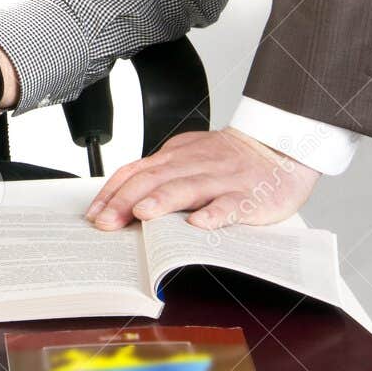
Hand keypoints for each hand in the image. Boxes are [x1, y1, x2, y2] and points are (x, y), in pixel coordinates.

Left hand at [84, 126, 319, 230]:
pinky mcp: (248, 195)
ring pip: (187, 187)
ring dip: (162, 201)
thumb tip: (124, 200)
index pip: (136, 171)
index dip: (112, 192)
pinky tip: (200, 224)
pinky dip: (214, 213)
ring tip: (142, 214)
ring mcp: (221, 179)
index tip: (94, 214)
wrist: (278, 146)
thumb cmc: (230, 159)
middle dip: (126, 200)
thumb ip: (161, 175)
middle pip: (154, 179)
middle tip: (106, 222)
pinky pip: (230, 204)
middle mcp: (194, 165)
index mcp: (176, 157)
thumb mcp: (188, 158)